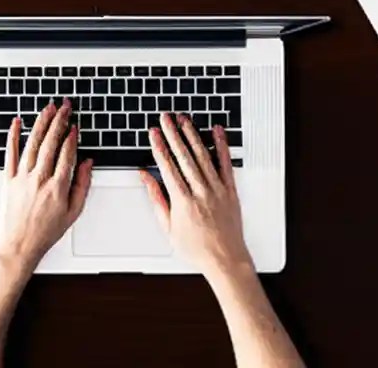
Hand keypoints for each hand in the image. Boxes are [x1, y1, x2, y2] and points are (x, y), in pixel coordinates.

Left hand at [0, 99, 92, 272]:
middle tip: (65, 108)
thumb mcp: (73, 213)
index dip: (72, 137)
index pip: (67, 154)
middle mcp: (39, 179)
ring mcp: (22, 178)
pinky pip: (10, 153)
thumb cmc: (44, 233)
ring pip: (33, 143)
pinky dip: (13, 136)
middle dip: (59, 121)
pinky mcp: (8, 180)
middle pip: (51, 143)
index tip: (75, 126)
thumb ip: (82, 185)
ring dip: (41, 123)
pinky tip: (17, 123)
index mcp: (58, 187)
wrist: (17, 246)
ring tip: (48, 109)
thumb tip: (87, 164)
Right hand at [139, 113, 251, 277]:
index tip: (153, 133)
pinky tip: (217, 131)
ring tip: (184, 119)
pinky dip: (222, 145)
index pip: (168, 166)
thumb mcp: (168, 228)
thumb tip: (146, 178)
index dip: (159, 147)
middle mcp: (200, 191)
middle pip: (184, 156)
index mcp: (183, 201)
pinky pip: (226, 163)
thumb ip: (157, 199)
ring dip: (192, 135)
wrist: (225, 258)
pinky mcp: (230, 189)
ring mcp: (217, 189)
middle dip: (173, 134)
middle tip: (165, 118)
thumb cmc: (197, 248)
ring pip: (203, 155)